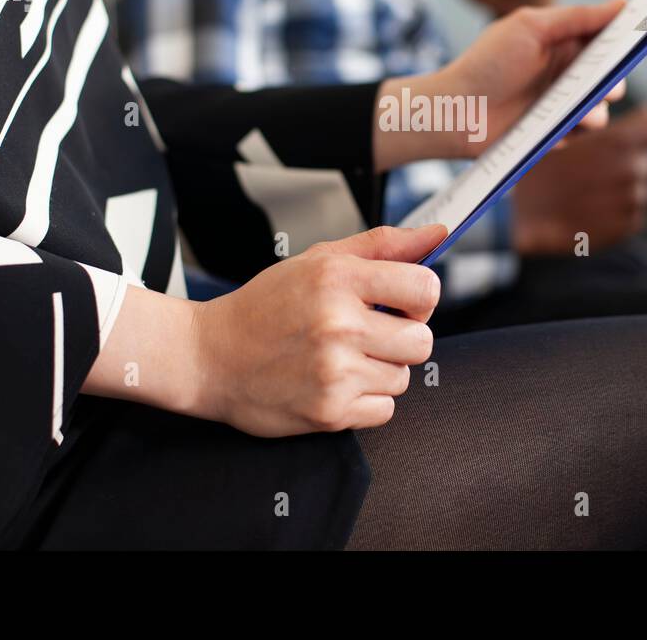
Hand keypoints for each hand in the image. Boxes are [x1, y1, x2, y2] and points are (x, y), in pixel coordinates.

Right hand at [185, 224, 445, 436]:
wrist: (208, 357)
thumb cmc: (266, 306)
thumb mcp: (319, 261)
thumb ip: (382, 245)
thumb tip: (438, 233)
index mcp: (337, 277)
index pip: (426, 288)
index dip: (418, 298)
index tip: (398, 304)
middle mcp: (338, 323)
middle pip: (422, 341)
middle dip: (402, 339)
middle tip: (368, 334)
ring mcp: (334, 371)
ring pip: (403, 378)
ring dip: (380, 370)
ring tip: (341, 359)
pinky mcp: (329, 412)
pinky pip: (385, 410)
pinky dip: (366, 401)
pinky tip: (335, 384)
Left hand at [373, 0, 626, 168]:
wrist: (456, 111)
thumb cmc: (487, 63)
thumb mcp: (531, 28)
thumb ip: (578, 18)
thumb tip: (623, 3)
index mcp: (561, 42)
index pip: (603, 38)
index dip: (623, 38)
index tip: (641, 37)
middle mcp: (563, 71)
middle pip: (608, 75)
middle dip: (613, 80)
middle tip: (609, 85)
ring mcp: (559, 103)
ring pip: (599, 107)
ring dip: (597, 109)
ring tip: (583, 113)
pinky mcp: (553, 132)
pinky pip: (579, 132)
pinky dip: (576, 130)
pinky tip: (562, 129)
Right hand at [512, 107, 646, 254]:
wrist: (520, 220)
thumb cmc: (538, 172)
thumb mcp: (563, 136)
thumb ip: (609, 127)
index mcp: (618, 141)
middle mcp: (631, 170)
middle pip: (646, 161)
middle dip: (627, 163)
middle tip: (593, 171)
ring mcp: (630, 201)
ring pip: (639, 189)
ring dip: (619, 189)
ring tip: (586, 194)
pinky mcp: (626, 226)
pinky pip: (633, 214)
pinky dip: (616, 212)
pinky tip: (589, 210)